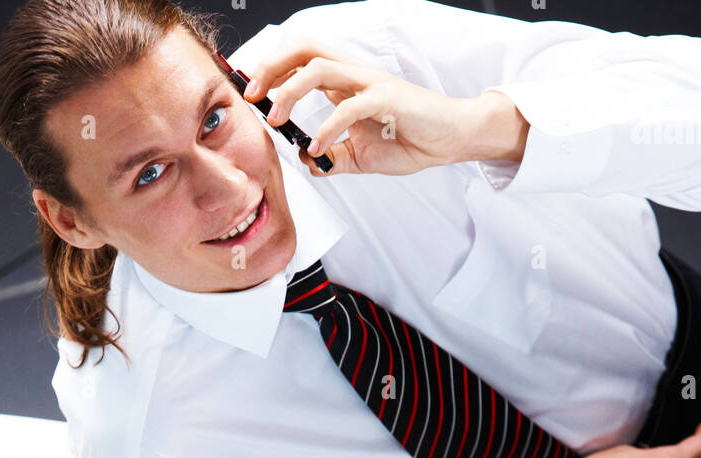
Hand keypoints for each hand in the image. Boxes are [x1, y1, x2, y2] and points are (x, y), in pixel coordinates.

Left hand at [243, 39, 514, 175]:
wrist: (448, 139)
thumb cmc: (410, 139)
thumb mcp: (360, 155)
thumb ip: (333, 156)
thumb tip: (308, 162)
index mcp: (345, 83)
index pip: (301, 62)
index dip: (272, 70)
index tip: (251, 92)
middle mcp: (353, 75)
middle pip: (304, 51)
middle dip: (272, 68)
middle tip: (254, 96)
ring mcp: (369, 83)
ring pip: (319, 69)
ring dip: (291, 91)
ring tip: (278, 118)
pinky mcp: (386, 99)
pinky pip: (349, 107)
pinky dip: (328, 127)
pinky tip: (318, 146)